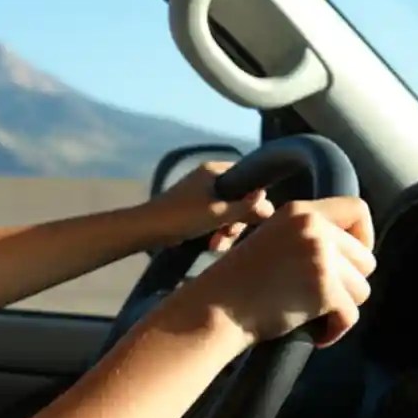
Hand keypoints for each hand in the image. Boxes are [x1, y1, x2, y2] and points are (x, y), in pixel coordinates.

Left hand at [140, 161, 274, 248]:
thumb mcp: (220, 213)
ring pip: (227, 213)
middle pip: (239, 199)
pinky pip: (215, 220)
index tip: (255, 217)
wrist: (147, 229)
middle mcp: (208, 179)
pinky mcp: (194, 211)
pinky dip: (216, 232)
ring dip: (227, 231)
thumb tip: (270, 206)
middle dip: (237, 221)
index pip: (247, 177)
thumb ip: (247, 209)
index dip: (255, 197)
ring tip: (217, 245)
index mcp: (214, 171)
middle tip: (230, 234)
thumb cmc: (182, 216)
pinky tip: (212, 246)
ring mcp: (200, 196)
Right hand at [183, 196, 376, 348]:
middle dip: (349, 283)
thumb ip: (310, 236)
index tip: (347, 261)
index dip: (363, 237)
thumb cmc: (240, 282)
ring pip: (362, 289)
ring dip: (342, 307)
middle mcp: (313, 227)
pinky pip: (351, 315)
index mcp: (300, 211)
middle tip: (319, 297)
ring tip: (311, 313)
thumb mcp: (274, 238)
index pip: (359, 208)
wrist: (216, 309)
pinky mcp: (324, 288)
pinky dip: (335, 330)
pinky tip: (315, 332)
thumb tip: (354, 252)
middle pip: (366, 258)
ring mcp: (320, 257)